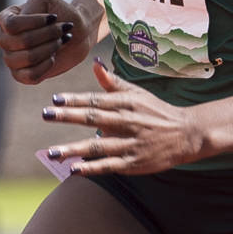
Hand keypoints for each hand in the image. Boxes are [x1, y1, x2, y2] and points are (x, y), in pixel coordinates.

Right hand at [0, 0, 92, 85]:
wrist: (77, 34)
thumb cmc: (61, 14)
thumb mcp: (45, 0)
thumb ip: (31, 7)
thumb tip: (21, 23)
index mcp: (6, 18)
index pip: (11, 25)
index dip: (34, 23)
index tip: (54, 17)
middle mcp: (4, 39)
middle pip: (22, 41)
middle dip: (48, 35)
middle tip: (62, 30)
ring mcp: (10, 58)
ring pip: (28, 58)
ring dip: (50, 48)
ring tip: (60, 41)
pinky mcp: (20, 75)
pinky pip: (30, 75)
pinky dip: (46, 65)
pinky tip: (53, 57)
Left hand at [40, 62, 201, 175]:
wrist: (187, 134)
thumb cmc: (156, 111)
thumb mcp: (137, 94)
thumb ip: (113, 82)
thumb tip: (95, 64)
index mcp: (127, 103)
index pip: (96, 99)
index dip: (74, 99)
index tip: (54, 99)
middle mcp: (128, 121)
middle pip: (93, 118)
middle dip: (68, 116)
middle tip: (45, 114)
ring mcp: (131, 143)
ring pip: (98, 145)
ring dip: (73, 149)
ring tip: (52, 152)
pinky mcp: (135, 163)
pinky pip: (109, 165)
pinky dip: (92, 167)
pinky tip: (74, 169)